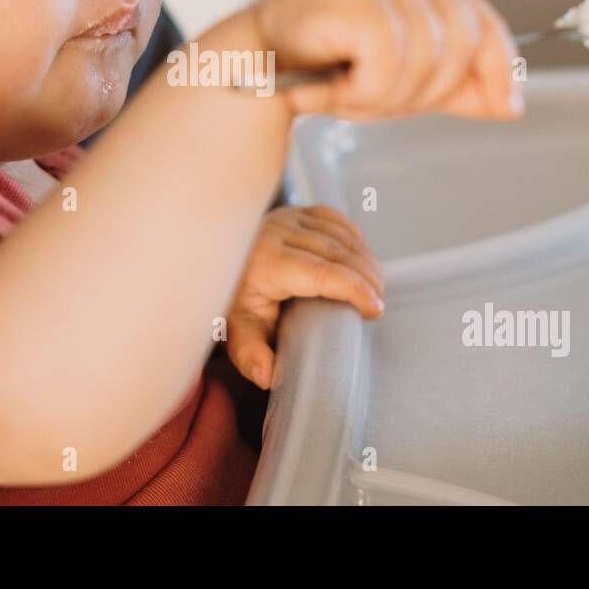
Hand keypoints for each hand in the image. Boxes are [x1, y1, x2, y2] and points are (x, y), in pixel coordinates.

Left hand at [225, 205, 383, 389]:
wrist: (211, 262)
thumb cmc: (229, 300)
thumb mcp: (236, 332)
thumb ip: (251, 355)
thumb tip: (269, 376)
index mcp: (266, 262)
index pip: (322, 272)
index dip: (355, 289)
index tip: (374, 310)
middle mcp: (277, 233)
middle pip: (338, 252)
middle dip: (367, 278)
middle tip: (377, 305)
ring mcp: (287, 217)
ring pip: (340, 235)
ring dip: (365, 259)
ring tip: (375, 288)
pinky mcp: (294, 211)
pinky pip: (334, 220)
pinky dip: (354, 239)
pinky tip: (361, 259)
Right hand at [254, 0, 522, 120]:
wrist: (254, 61)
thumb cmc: (324, 64)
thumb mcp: (400, 78)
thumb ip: (452, 87)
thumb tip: (509, 106)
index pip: (483, 22)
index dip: (500, 68)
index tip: (509, 110)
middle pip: (461, 44)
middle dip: (428, 92)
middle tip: (379, 104)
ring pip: (426, 59)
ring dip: (386, 96)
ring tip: (348, 97)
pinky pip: (388, 63)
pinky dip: (363, 91)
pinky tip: (334, 90)